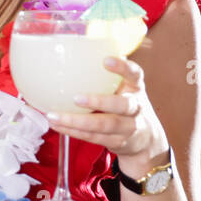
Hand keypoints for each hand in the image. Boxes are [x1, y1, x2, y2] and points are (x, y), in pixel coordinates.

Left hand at [44, 56, 168, 168]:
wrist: (146, 139)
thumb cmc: (125, 106)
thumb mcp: (123, 89)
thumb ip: (104, 77)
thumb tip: (68, 58)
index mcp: (135, 88)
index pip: (134, 74)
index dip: (122, 67)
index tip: (105, 60)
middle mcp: (135, 107)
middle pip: (121, 105)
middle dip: (99, 101)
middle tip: (76, 98)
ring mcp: (128, 127)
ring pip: (104, 125)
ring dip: (76, 121)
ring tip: (54, 116)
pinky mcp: (117, 142)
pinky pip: (94, 137)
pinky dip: (73, 132)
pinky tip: (57, 125)